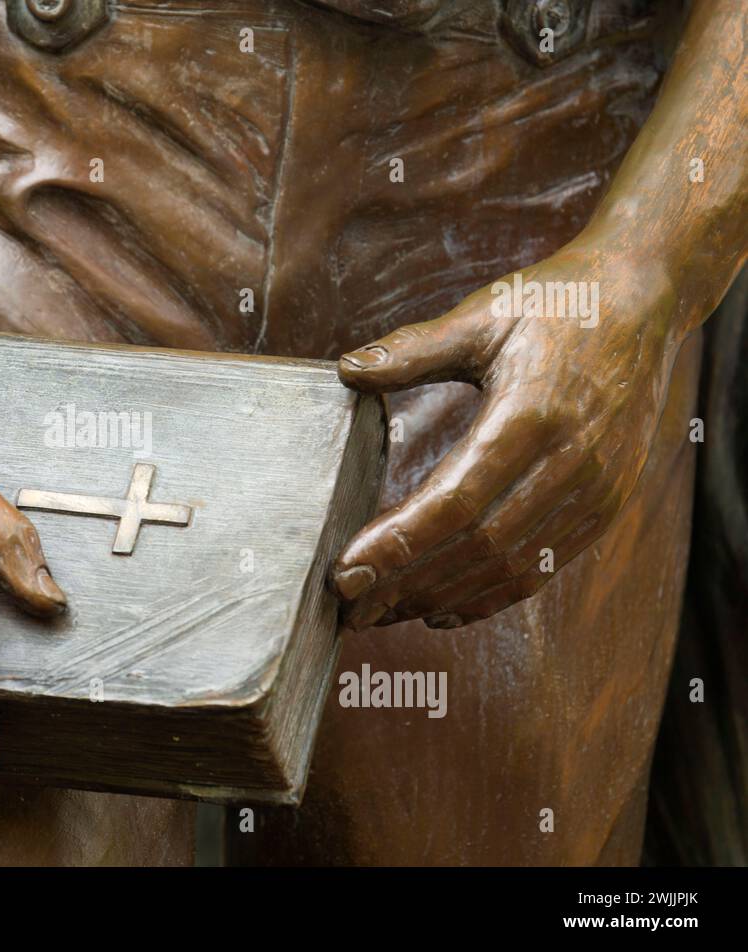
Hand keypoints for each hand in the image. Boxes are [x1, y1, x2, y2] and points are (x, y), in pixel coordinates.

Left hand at [330, 242, 683, 629]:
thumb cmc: (556, 304)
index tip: (347, 572)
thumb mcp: (483, 314)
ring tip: (381, 612)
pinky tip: (440, 608)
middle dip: (407, 583)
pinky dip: (489, 596)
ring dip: (441, 598)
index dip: (399, 544)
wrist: (644, 300)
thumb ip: (414, 348)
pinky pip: (541, 566)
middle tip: (348, 606)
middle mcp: (571, 463)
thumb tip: (346, 369)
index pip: (455, 502)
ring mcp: (595, 491)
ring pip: (509, 567)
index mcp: (532, 415)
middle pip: (477, 547)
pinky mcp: (605, 505)